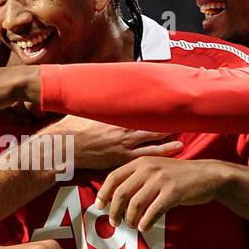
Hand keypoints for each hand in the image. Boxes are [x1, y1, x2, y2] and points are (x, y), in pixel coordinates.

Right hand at [42, 115, 181, 169]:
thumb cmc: (73, 128)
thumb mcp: (86, 109)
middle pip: (152, 124)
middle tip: (182, 122)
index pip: (142, 109)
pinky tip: (167, 156)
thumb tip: (100, 89)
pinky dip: (158, 154)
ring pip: (153, 141)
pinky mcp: (122, 159)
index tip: (168, 104)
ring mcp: (125, 145)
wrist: (66, 147)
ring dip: (167, 141)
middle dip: (167, 124)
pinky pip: (145, 157)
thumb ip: (98, 103)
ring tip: (181, 142)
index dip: (156, 108)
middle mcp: (125, 129)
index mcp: (117, 115)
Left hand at [96, 157, 228, 232]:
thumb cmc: (179, 175)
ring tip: (132, 226)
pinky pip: (152, 212)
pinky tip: (145, 227)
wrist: (208, 175)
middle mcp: (148, 168)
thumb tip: (116, 199)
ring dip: (130, 219)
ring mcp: (160, 180)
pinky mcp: (172, 192)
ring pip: (134, 205)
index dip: (103, 193)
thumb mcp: (156, 170)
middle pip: (121, 193)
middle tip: (114, 222)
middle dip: (114, 211)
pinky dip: (146, 223)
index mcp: (141, 162)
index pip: (113, 177)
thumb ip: (137, 179)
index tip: (99, 206)